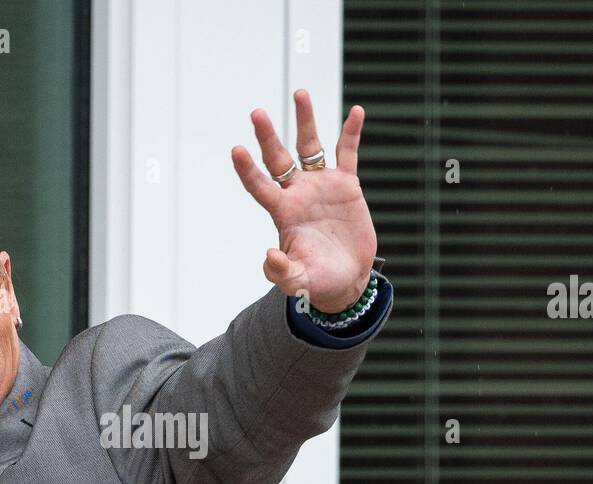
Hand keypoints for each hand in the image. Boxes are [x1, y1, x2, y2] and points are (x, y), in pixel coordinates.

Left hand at [231, 89, 376, 313]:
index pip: (260, 186)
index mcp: (282, 212)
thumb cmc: (316, 282)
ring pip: (310, 146)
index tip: (236, 149)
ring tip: (300, 92)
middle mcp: (298, 193)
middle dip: (268, 136)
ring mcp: (321, 186)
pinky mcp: (346, 185)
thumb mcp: (296, 281)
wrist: (345, 280)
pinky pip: (348, 153)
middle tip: (256, 113)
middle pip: (279, 158)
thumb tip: (268, 255)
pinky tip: (356, 111)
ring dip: (305, 120)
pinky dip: (351, 133)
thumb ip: (281, 271)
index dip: (248, 170)